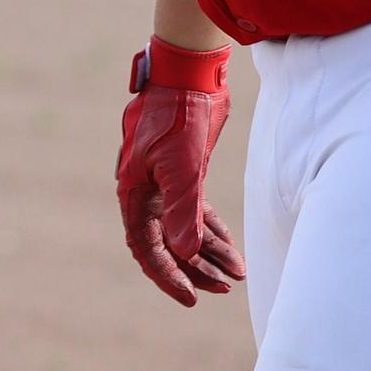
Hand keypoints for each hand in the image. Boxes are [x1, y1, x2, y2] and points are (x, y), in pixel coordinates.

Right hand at [116, 39, 246, 306]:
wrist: (191, 73)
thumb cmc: (178, 115)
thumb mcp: (182, 166)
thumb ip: (182, 210)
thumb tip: (184, 253)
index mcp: (135, 190)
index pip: (146, 246)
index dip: (167, 274)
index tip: (191, 297)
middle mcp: (146, 190)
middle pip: (168, 242)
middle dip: (195, 268)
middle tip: (223, 289)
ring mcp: (165, 180)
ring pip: (185, 227)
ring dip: (209, 251)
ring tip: (236, 273)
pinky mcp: (185, 170)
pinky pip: (196, 210)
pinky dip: (212, 229)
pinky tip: (230, 247)